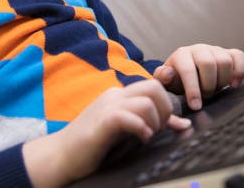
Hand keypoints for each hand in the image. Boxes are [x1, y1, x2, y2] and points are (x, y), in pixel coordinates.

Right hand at [22, 79, 190, 186]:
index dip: (167, 105)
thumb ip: (151, 123)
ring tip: (147, 135)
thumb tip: (183, 124)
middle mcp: (114, 95)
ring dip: (154, 121)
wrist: (60, 155)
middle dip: (165, 110)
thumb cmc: (93, 145)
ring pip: (146, 101)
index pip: (154, 86)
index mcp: (119, 95)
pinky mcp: (102, 122)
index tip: (163, 125)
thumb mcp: (126, 131)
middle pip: (154, 87)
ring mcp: (107, 106)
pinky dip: (141, 128)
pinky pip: (129, 116)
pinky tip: (141, 139)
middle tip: (158, 129)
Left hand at [153, 44, 243, 110]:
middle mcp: (199, 49)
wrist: (187, 74)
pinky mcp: (229, 53)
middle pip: (209, 63)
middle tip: (206, 96)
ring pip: (225, 61)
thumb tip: (168, 73)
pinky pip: (239, 56)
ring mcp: (215, 50)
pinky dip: (239, 72)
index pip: (188, 70)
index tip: (196, 106)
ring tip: (215, 90)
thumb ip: (162, 78)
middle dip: (208, 85)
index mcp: (182, 55)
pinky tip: (233, 85)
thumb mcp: (166, 82)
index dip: (193, 90)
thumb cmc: (177, 80)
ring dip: (222, 81)